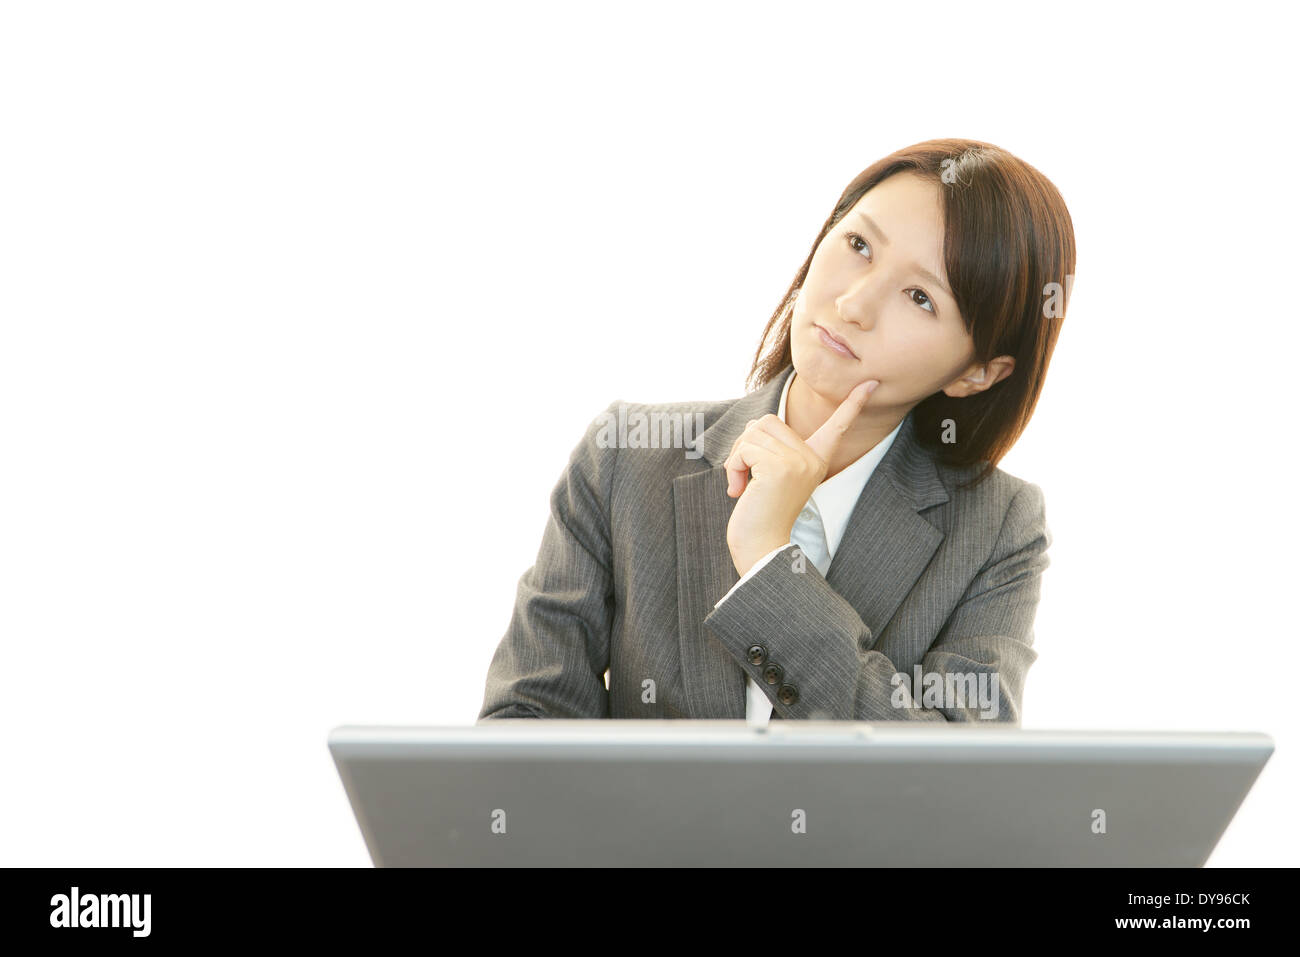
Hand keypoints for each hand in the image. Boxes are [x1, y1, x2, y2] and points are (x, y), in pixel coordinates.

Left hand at [723, 378, 879, 576]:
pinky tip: (739, 491)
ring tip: (744, 485)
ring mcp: (798, 462)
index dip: (854, 404)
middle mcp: (812, 459)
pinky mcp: (779, 467)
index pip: (838, 426)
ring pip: (752, 433)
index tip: (872, 383)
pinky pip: (744, 449)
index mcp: (816, 460)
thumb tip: (756, 426)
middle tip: (745, 475)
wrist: (760, 547)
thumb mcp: (771, 475)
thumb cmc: (761, 513)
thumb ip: (772, 448)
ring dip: (736, 458)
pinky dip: (733, 467)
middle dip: (745, 445)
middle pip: (766, 422)